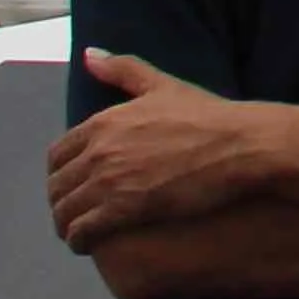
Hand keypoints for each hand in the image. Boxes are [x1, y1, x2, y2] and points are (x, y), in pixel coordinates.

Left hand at [47, 50, 293, 252]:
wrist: (242, 145)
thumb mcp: (165, 85)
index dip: (61, 173)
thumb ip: (123, 69)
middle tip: (76, 212)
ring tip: (79, 233)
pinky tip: (89, 244)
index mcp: (103, 122)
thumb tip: (88, 53)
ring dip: (66, 225)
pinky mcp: (123, 209)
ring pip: (64, 212)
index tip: (74, 184)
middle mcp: (98, 151)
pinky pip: (81, 231)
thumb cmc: (209, 116)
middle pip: (56, 186)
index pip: (57, 155)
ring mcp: (109, 181)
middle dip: (61, 201)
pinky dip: (78, 240)